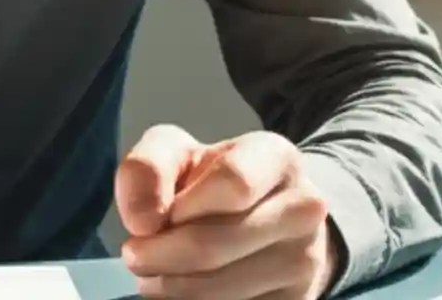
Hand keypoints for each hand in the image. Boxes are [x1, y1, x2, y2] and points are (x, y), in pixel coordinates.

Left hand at [116, 125, 339, 299]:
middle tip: (135, 255)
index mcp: (277, 158)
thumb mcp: (175, 154)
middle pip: (214, 245)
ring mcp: (306, 259)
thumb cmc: (209, 180)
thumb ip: (146, 169)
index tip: (152, 218)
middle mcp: (304, 207)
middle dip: (158, 255)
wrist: (262, 216)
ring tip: (157, 274)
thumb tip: (143, 222)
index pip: (233, 183)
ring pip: (220, 290)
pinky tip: (185, 288)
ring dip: (170, 288)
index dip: (180, 207)